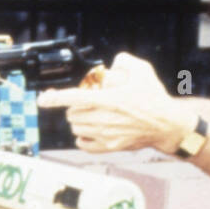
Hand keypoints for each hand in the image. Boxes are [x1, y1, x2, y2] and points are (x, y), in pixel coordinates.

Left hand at [38, 53, 190, 153]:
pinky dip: (82, 137)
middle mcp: (104, 119)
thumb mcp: (142, 70)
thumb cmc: (153, 97)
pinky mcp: (109, 147)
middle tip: (91, 101)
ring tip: (93, 114)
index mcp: (109, 99)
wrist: (167, 125)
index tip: (42, 99)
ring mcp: (105, 135)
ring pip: (76, 128)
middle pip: (72, 113)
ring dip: (79, 120)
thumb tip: (109, 66)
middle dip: (76, 106)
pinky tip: (91, 129)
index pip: (74, 97)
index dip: (55, 98)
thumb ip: (123, 61)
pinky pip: (83, 144)